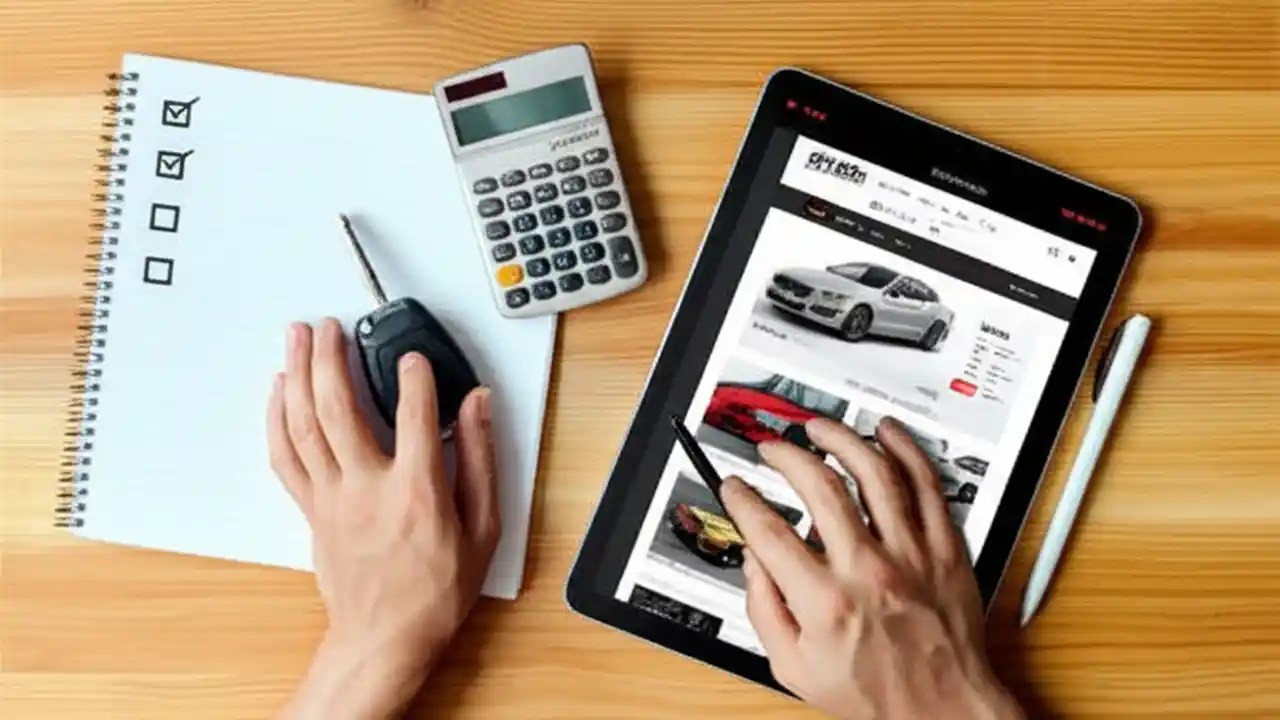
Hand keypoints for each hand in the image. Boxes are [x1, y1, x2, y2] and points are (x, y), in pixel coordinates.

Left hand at [268, 319, 498, 719]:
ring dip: (298, 374)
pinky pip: (285, 455)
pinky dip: (277, 417)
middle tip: (330, 324)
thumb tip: (478, 409)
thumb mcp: (484, 528)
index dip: (414, 376)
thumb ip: (482, 460)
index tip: (413, 353)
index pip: (415, 414)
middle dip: (331, 357)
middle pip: (339, 407)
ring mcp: (332, 497)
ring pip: (304, 424)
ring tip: (298, 337)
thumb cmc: (436, 591)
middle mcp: (368, 488)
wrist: (385, 638)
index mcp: (418, 491)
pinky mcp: (312, 509)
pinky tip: (279, 390)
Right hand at [722, 417, 1023, 719]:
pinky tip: (886, 433)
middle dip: (786, 456)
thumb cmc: (878, 696)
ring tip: (820, 428)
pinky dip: (905, 451)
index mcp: (824, 602)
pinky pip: (926, 485)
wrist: (945, 711)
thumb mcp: (794, 670)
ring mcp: (910, 555)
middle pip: (819, 487)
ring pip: (874, 473)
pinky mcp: (944, 550)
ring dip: (841, 439)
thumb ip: (764, 612)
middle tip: (773, 449)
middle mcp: (868, 571)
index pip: (768, 530)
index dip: (742, 499)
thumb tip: (754, 564)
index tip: (735, 487)